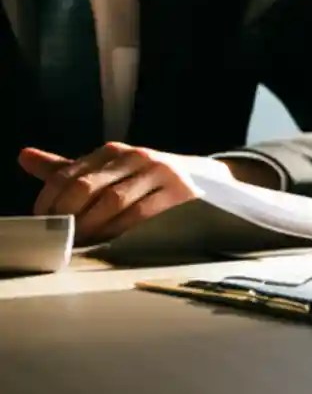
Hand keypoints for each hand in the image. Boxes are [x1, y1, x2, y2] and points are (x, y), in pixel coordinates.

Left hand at [17, 142, 259, 244]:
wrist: (205, 179)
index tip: (42, 222)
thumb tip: (23, 155)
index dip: (50, 199)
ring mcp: (159, 173)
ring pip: (114, 201)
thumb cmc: (147, 179)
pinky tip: (110, 241)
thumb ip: (68, 168)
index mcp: (112, 151)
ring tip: (81, 242)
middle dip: (69, 214)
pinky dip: (121, 229)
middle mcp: (134, 156)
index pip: (69, 173)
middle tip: (59, 236)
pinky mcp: (179, 192)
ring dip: (93, 226)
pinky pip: (142, 214)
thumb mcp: (110, 169)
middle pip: (87, 186)